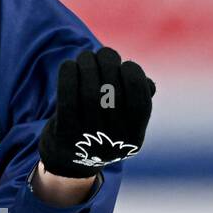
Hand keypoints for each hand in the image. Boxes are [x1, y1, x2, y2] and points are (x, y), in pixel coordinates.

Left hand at [37, 47, 155, 178]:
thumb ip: (136, 102)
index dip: (135, 78)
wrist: (67, 160)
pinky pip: (67, 98)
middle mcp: (112, 143)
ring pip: (89, 93)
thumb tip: (148, 83)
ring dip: (88, 66)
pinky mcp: (64, 134)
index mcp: (133, 139)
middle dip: (109, 65)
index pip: (140, 103)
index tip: (127, 64)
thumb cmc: (100, 130)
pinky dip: (68, 76)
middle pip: (113, 94)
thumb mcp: (123, 123)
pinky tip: (69, 65)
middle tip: (103, 53)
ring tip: (86, 56)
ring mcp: (87, 140)